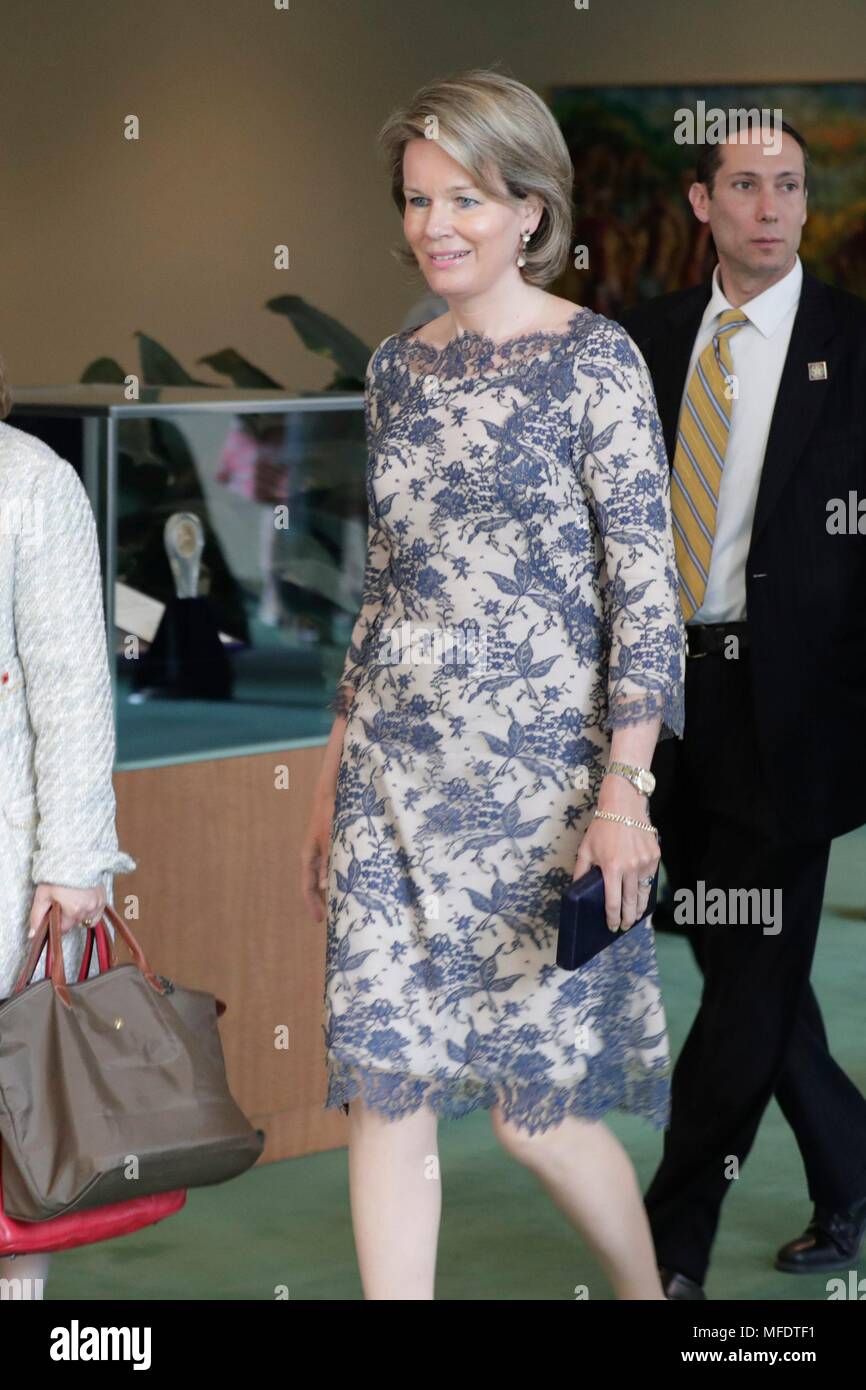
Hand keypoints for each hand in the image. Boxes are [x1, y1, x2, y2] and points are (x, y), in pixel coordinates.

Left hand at [27, 882, 106, 939]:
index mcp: (72, 910)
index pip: (63, 929)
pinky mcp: (103, 899)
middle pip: (74, 924)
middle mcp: (87, 910)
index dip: (55, 923)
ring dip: (79, 915)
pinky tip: (84, 904)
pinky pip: (97, 915)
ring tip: (73, 902)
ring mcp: (97, 904)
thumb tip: (32, 935)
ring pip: (86, 920)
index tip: (53, 914)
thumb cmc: (57, 875)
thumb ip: (37, 916)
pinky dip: (90, 913)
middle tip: (61, 903)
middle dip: (66, 918)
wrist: (75, 858)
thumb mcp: (42, 894)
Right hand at [300, 794, 335, 923]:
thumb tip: (323, 886)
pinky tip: (347, 887)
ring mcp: (321, 854)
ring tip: (340, 908)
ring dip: (330, 893)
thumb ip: (329, 861)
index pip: (307, 887)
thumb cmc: (330, 814)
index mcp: (308, 857)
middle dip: (320, 903)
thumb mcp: (331, 838)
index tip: (318, 920)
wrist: (331, 794)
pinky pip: (331, 870)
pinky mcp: (330, 849)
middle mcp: (313, 858)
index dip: (312, 904)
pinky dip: (336, 881)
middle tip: (331, 920)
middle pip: (313, 886)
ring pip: (322, 879)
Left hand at [572, 779, 659, 931]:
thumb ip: (581, 871)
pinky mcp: (655, 856)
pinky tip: (641, 894)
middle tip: (626, 926)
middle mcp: (631, 867)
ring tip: (636, 916)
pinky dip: (646, 888)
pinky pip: (650, 878)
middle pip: (631, 902)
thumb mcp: (586, 849)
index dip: (612, 918)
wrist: (623, 805)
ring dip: (640, 907)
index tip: (612, 926)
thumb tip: (576, 890)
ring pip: (644, 892)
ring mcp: (645, 862)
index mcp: (612, 868)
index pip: (613, 902)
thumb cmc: (602, 827)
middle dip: (628, 918)